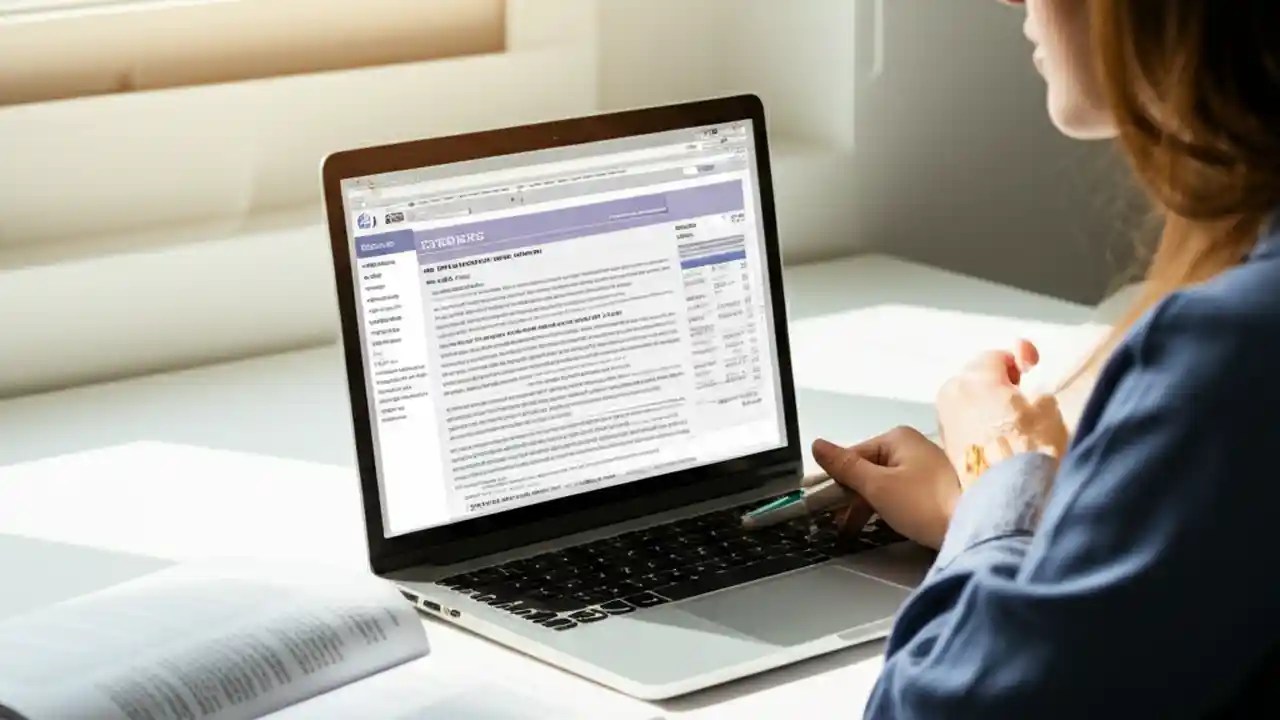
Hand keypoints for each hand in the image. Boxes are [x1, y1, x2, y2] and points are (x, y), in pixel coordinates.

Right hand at [812, 427, 959, 549]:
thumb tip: (816, 444)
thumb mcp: (877, 486)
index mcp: (897, 438)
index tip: (825, 506)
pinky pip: (901, 492)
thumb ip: (845, 466)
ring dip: (868, 504)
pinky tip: (883, 523)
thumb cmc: (924, 504)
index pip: (853, 455)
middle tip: (840, 524)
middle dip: (852, 496)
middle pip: (868, 469)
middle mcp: (912, 446)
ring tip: (856, 529)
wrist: (977, 527)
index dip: (837, 480)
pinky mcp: (936, 487)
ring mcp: (926, 466)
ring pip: (884, 482)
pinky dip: (888, 507)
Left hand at [937, 340, 1068, 487]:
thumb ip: (1034, 391)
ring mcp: (944, 417)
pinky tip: (997, 439)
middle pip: (977, 376)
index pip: (997, 355)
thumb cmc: (1032, 446)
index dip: (1020, 358)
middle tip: (1024, 400)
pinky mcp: (944, 442)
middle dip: (999, 382)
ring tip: (1012, 423)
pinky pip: (964, 421)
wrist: (1006, 494)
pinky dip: (978, 424)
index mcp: (976, 376)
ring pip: (968, 399)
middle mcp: (952, 391)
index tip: (1033, 369)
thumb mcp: (1047, 408)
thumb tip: (1026, 397)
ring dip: (987, 404)